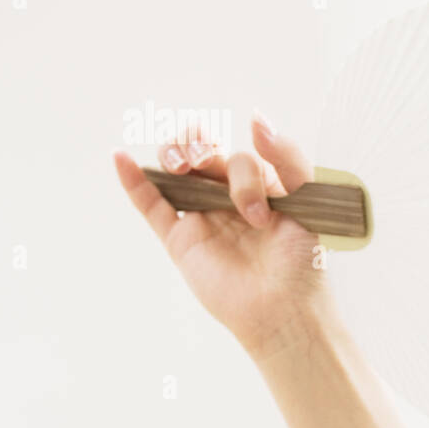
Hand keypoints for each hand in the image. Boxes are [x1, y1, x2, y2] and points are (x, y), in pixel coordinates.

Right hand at [112, 110, 338, 358]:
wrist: (284, 309)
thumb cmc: (302, 261)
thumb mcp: (308, 201)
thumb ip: (288, 157)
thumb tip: (255, 118)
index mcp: (263, 187)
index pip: (241, 156)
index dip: (246, 173)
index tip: (260, 212)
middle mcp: (230, 198)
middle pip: (202, 153)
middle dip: (199, 144)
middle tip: (206, 162)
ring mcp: (203, 217)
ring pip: (176, 173)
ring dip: (173, 154)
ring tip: (182, 165)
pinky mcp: (180, 240)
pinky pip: (151, 206)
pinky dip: (134, 181)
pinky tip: (120, 157)